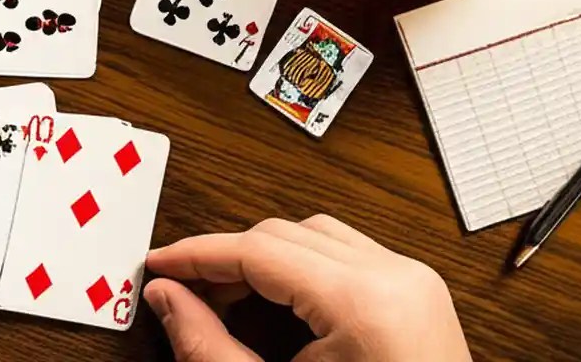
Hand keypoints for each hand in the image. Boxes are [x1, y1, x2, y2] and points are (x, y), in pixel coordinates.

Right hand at [143, 216, 470, 361]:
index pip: (258, 250)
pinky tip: (276, 299)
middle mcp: (396, 278)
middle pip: (284, 233)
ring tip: (226, 297)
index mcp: (363, 304)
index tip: (161, 264)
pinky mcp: (419, 293)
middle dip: (226, 257)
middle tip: (184, 291)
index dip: (198, 255)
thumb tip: (168, 298)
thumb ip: (211, 348)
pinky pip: (348, 252)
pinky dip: (302, 265)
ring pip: (315, 233)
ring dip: (264, 257)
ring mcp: (414, 281)